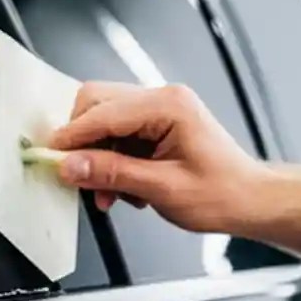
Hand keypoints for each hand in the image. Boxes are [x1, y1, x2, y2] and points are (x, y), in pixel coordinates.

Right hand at [50, 82, 270, 232]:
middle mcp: (163, 100)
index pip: (103, 113)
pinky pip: (118, 136)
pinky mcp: (157, 126)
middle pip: (97, 104)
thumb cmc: (223, 193)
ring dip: (98, 158)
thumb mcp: (161, 189)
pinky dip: (112, 162)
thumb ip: (111, 173)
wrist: (250, 201)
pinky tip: (123, 188)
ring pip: (104, 122)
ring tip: (108, 194)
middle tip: (76, 175)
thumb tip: (71, 165)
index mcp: (169, 106)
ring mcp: (160, 111)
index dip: (71, 137)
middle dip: (82, 143)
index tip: (50, 158)